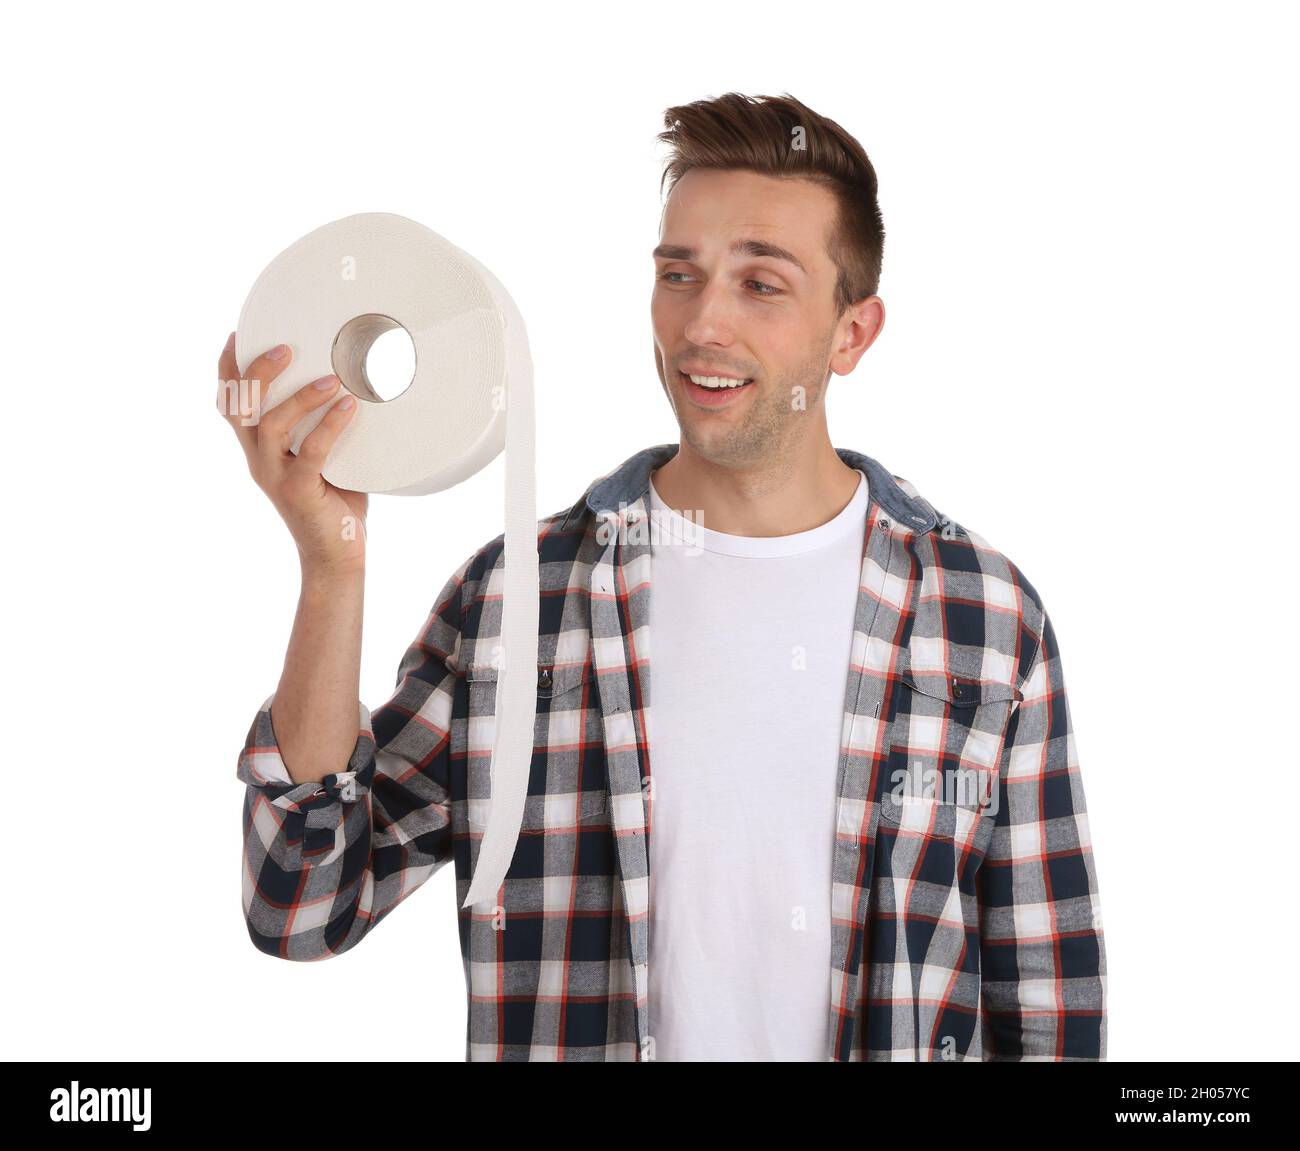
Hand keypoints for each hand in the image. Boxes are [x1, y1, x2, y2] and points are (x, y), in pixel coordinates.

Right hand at [216, 331, 368, 576]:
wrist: (337, 554)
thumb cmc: (336, 502)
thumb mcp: (326, 457)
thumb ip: (327, 425)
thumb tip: (357, 382)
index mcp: (258, 449)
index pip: (231, 403)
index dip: (228, 368)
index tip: (238, 333)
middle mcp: (259, 460)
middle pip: (240, 408)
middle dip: (257, 372)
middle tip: (286, 347)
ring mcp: (275, 477)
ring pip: (272, 427)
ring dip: (300, 397)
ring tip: (332, 378)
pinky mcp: (298, 493)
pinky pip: (311, 454)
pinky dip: (329, 427)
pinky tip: (349, 408)